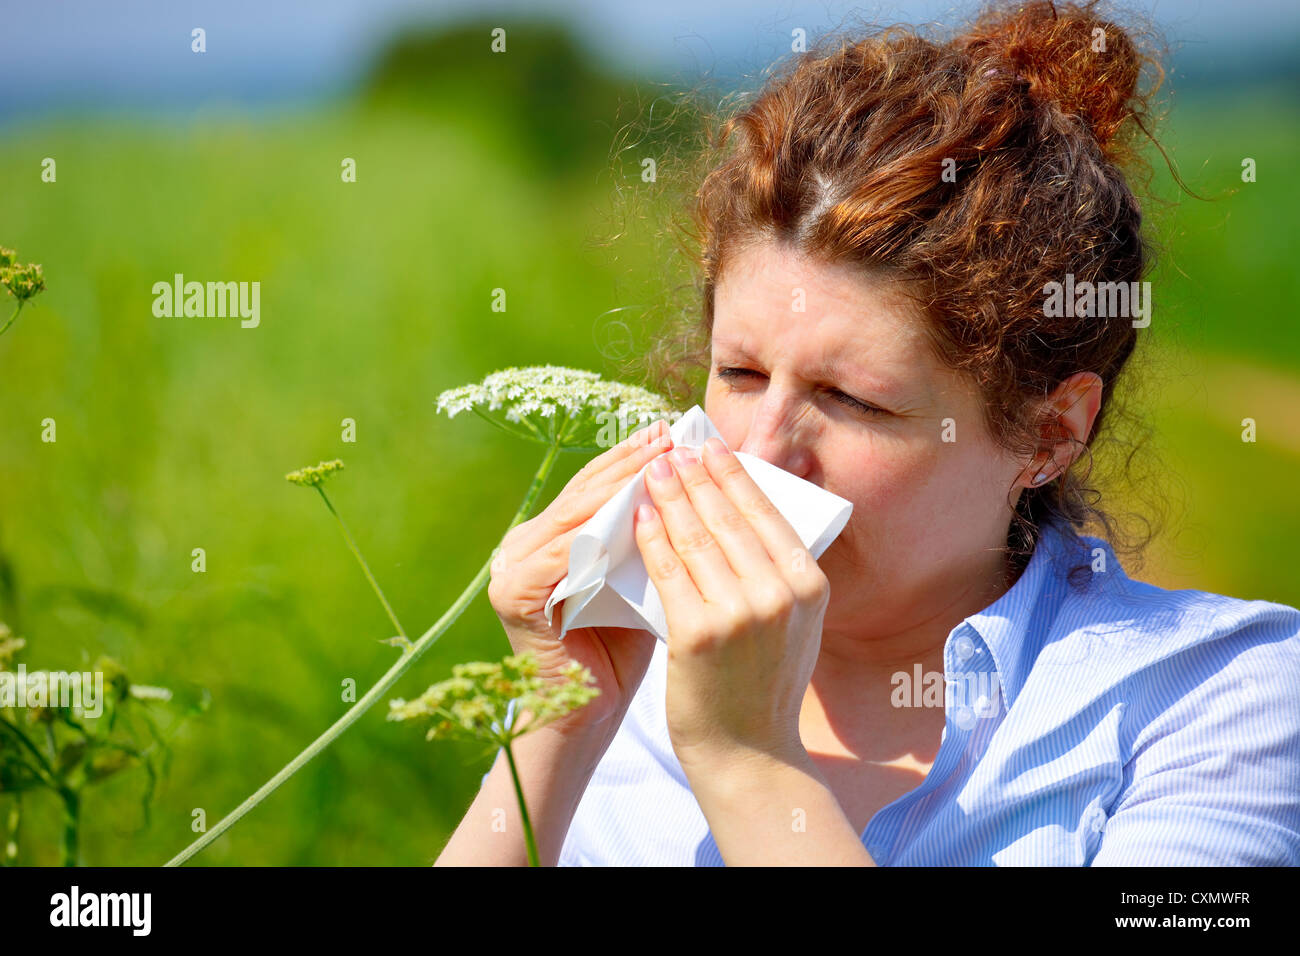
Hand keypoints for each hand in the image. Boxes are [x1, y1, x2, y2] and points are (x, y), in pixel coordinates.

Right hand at [487, 418, 672, 738]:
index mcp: (547, 541)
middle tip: (670, 431)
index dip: (633, 457)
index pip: (595, 488)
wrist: (589, 714)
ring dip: (619, 484)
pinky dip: (600, 527)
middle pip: (583, 493)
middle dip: (629, 460)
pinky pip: (565, 552)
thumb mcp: (639, 578)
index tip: (676, 431)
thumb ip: (649, 535)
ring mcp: (510, 569)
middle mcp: (521, 547)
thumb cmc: (624, 649)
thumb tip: (695, 481)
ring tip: (660, 457)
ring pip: (575, 514)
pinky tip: (637, 506)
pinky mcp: (514, 594)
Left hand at [632, 437, 829, 771]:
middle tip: (674, 448)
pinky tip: (639, 515)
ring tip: (653, 469)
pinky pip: (669, 571)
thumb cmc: (764, 685)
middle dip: (697, 476)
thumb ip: (781, 572)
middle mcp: (780, 594)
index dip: (734, 476)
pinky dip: (652, 538)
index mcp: (809, 586)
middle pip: (729, 518)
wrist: (748, 753)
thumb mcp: (796, 625)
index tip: (711, 447)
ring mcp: (740, 614)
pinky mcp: (698, 634)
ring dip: (670, 496)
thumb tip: (752, 509)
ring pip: (697, 538)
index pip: (766, 514)